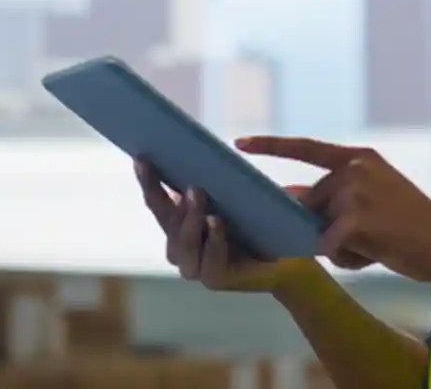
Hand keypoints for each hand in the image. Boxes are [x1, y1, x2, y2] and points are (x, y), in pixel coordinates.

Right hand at [134, 160, 318, 293]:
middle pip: (165, 223)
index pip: (157, 202)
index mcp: (180, 222)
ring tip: (198, 196)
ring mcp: (197, 265)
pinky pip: (209, 265)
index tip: (142, 158)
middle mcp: (182, 245)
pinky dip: (213, 243)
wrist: (288, 250)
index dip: (148, 181)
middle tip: (185, 180)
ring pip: (182, 247)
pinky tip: (217, 223)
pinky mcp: (217, 280)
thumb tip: (195, 150)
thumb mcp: (233, 192)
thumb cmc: (258, 216)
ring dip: (189, 221)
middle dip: (166, 200)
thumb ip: (212, 179)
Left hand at [236, 137, 430, 282]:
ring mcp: (355, 194)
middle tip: (371, 235)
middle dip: (329, 227)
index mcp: (360, 157)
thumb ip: (334, 194)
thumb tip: (287, 198)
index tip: (238, 143)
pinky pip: (330, 248)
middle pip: (311, 203)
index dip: (270, 145)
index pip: (305, 148)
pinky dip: (348, 259)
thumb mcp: (373, 197)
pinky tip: (377, 254)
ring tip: (378, 242)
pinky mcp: (355, 223)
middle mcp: (355, 169)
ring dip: (340, 245)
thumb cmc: (410, 224)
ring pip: (320, 229)